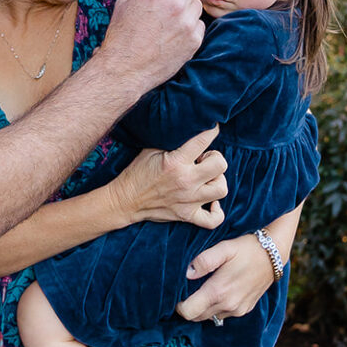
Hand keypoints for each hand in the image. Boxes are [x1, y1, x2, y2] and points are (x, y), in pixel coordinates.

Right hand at [99, 0, 203, 96]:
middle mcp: (174, 3)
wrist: (125, 69)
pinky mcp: (194, 40)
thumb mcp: (125, 2)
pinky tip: (173, 35)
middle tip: (168, 2)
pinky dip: (189, 27)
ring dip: (186, 9)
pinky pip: (199, 24)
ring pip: (197, 4)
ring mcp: (186, 23)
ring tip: (169, 22)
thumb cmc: (122, 34)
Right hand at [110, 127, 226, 227]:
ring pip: (221, 189)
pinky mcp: (187, 215)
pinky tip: (211, 202)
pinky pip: (213, 220)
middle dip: (214, 158)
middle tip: (203, 159)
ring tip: (206, 178)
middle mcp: (185, 181)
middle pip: (220, 165)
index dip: (212, 129)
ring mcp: (188, 201)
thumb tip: (188, 126)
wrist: (125, 200)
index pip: (203, 140)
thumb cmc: (138, 172)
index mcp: (176, 162)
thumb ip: (172, 140)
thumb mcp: (151, 149)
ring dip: (217, 181)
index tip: (212, 127)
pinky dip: (217, 212)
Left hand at [177, 231, 279, 323]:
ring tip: (201, 290)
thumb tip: (187, 273)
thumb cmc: (246, 248)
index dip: (178, 306)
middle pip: (197, 317)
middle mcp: (228, 305)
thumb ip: (204, 260)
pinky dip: (215, 308)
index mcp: (218, 291)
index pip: (188, 312)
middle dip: (188, 307)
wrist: (273, 255)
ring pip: (209, 317)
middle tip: (186, 291)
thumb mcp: (224, 248)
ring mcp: (237, 310)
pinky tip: (217, 292)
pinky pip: (223, 315)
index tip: (176, 294)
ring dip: (202, 308)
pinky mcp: (244, 310)